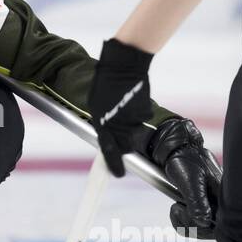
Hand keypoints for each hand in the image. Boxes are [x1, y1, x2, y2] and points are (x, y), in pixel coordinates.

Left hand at [87, 38, 153, 176]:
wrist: (123, 66)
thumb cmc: (105, 83)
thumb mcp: (97, 105)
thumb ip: (103, 121)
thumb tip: (108, 132)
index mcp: (103, 123)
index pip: (110, 151)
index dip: (114, 165)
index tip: (118, 174)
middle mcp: (119, 125)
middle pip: (127, 146)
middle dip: (124, 145)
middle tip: (121, 133)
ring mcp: (134, 119)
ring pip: (134, 131)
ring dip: (130, 125)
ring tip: (122, 106)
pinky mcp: (145, 112)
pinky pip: (141, 119)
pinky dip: (136, 114)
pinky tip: (130, 101)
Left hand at [148, 117, 219, 236]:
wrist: (177, 149)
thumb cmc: (184, 160)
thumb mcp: (190, 181)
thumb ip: (197, 202)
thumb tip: (204, 223)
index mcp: (224, 198)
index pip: (220, 227)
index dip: (200, 228)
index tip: (182, 213)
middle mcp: (222, 203)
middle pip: (210, 230)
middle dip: (189, 225)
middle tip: (176, 207)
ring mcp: (213, 204)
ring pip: (202, 228)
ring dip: (184, 222)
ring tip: (175, 206)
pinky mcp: (205, 204)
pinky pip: (196, 222)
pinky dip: (183, 218)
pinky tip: (177, 207)